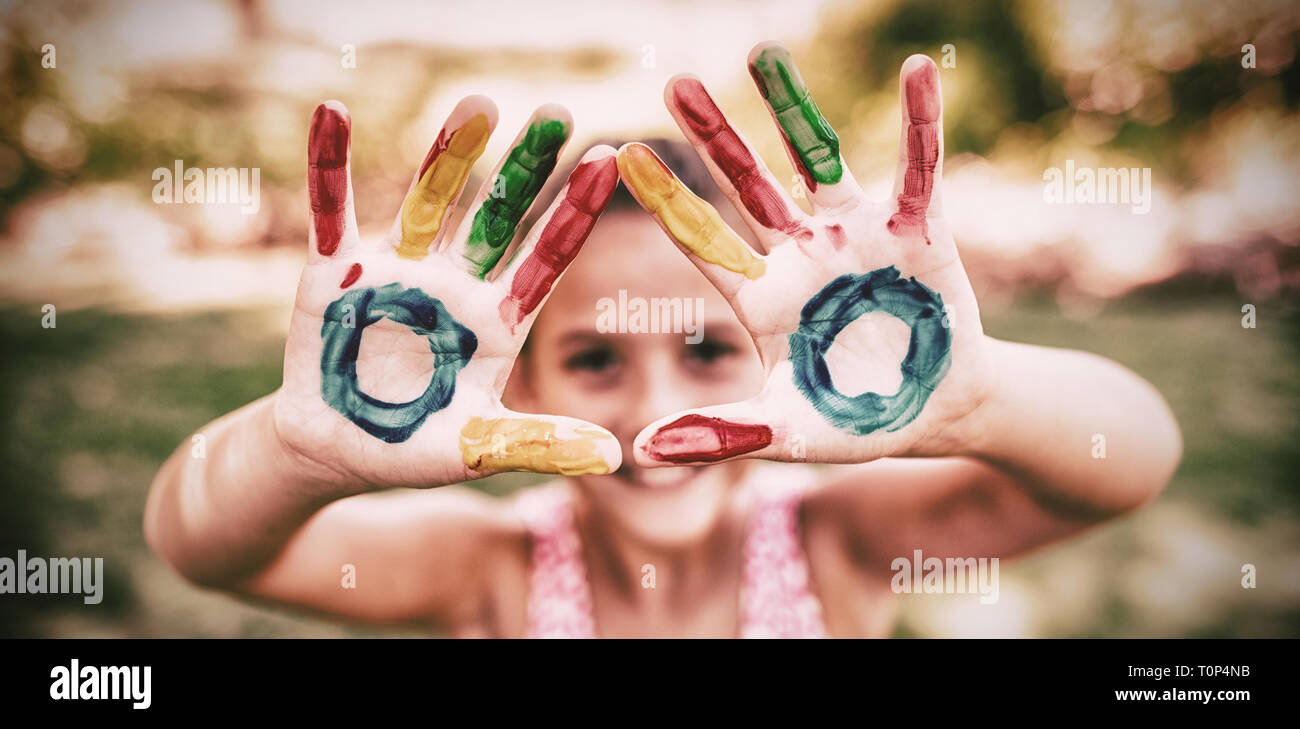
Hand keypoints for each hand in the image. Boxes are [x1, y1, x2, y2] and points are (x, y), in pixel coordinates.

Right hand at [274, 97, 622, 490]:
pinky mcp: (336, 270)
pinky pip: (332, 210)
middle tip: (559, 114)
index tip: (608, 160)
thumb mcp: (480, 449)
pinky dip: (330, 165)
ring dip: (450, 154)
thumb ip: (540, 443)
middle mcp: (454, 283)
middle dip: (524, 168)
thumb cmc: (414, 449)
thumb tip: (616, 457)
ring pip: (428, 202)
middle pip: (494, 216)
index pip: (544, 258)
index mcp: (497, 320)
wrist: (335, 450)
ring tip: (481, 103)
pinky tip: (332, 112)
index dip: (572, 213)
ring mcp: (396, 270)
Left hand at [620, 44, 995, 465]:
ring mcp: (854, 236)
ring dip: (792, 110)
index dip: (667, 202)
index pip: (704, 243)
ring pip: (818, 160)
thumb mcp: (786, 434)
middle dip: (714, 137)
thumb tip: (638, 453)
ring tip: (761, 54)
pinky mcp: (916, 230)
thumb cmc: (854, 423)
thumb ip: (720, 435)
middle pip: (747, 185)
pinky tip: (917, 70)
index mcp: (761, 298)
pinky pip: (918, 168)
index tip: (622, 154)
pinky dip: (920, 122)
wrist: (938, 414)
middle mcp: (798, 254)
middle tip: (675, 83)